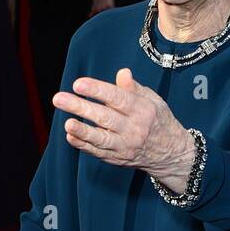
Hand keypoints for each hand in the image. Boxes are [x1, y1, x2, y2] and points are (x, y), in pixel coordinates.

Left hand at [52, 68, 195, 190]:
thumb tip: (122, 72)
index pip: (118, 98)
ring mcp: (125, 146)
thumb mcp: (153, 100)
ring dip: (82, 131)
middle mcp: (134, 129)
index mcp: (142, 110)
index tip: (78, 84)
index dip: (97, 90)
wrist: (170, 153)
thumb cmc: (157, 120)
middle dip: (81, 108)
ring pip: (100, 138)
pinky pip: (98, 152)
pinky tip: (70, 136)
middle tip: (59, 98)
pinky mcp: (117, 158)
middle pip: (105, 117)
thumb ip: (134, 88)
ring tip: (67, 123)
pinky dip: (83, 145)